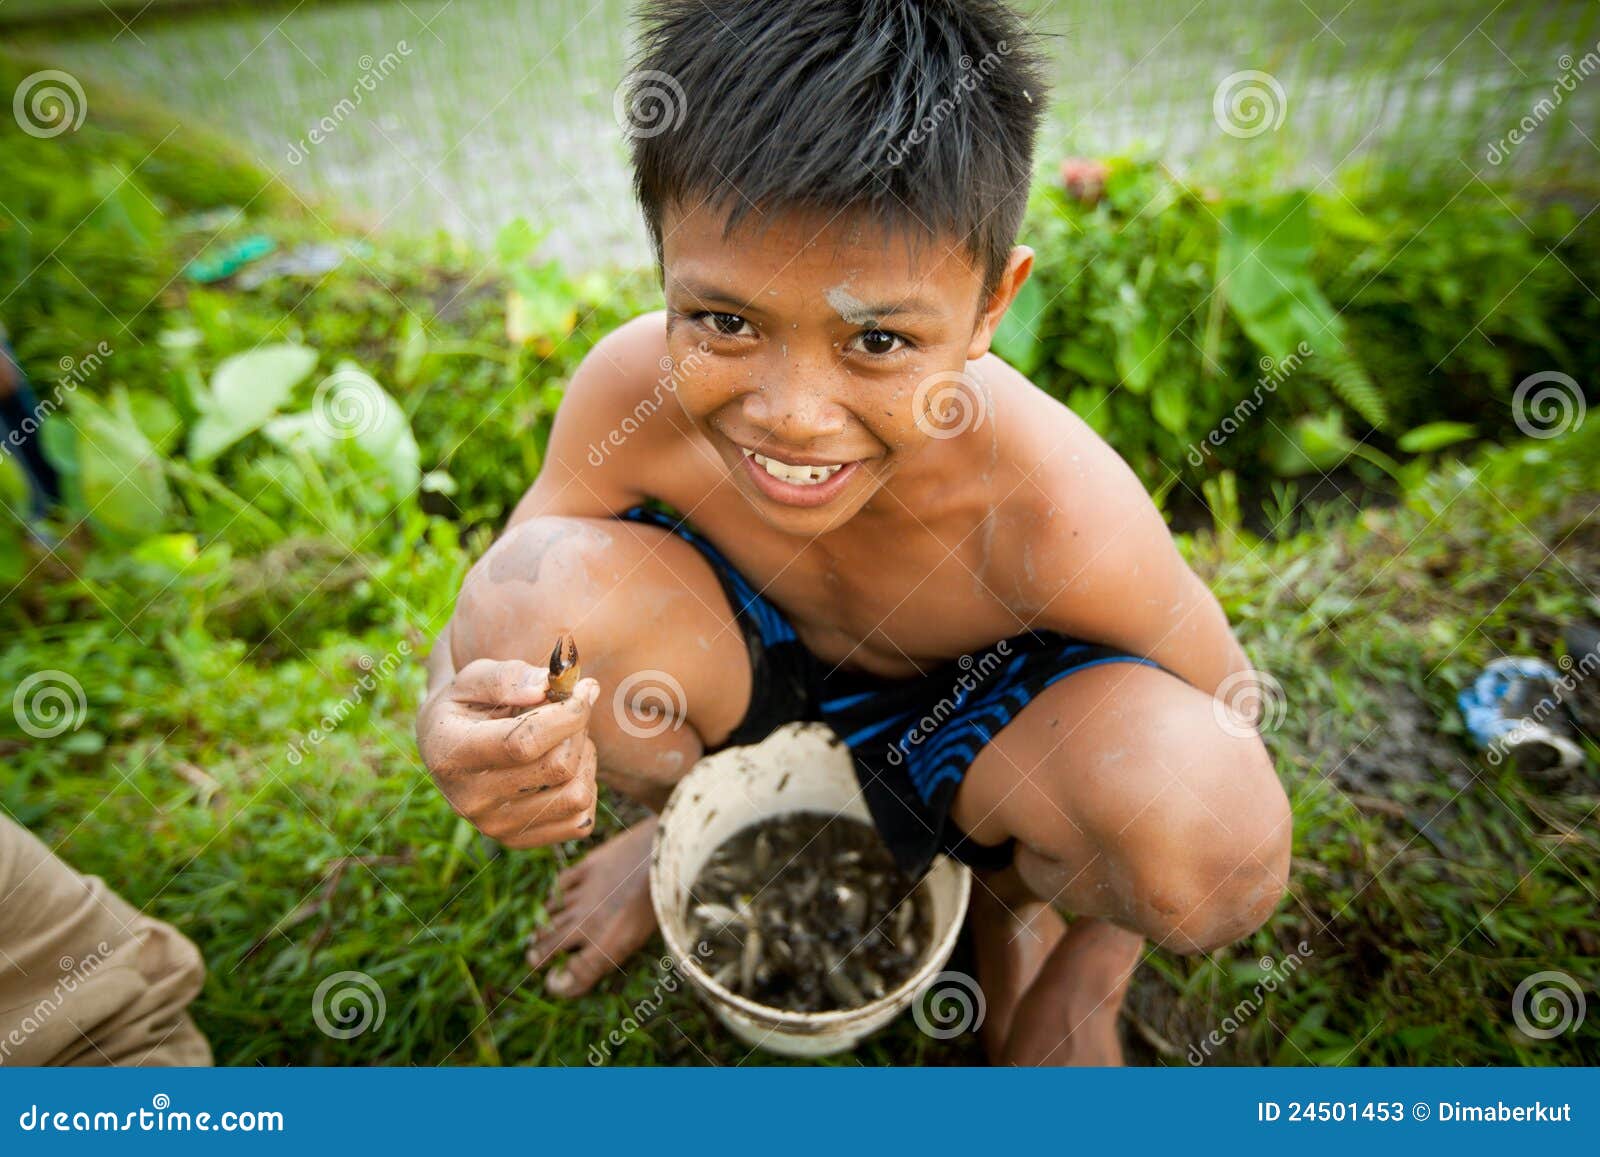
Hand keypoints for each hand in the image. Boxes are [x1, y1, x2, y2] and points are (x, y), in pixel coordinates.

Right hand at [417, 658, 600, 847]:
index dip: (567, 713)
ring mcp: (494, 826)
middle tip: (571, 709)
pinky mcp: (519, 840)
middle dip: (578, 729)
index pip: (524, 742)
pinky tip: (566, 767)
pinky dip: (586, 788)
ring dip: (584, 758)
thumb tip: (547, 686)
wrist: (448, 746)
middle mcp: (470, 799)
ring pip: (577, 796)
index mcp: (452, 753)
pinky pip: (581, 822)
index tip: (585, 688)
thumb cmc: (467, 704)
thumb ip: (507, 677)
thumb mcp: (473, 677)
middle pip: (558, 767)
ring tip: (566, 739)